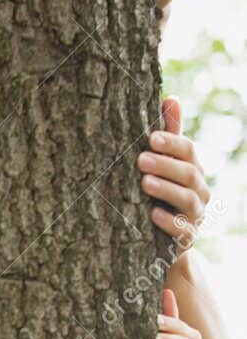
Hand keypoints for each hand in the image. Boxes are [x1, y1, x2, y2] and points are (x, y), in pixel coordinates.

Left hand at [137, 96, 209, 252]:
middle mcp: (199, 191)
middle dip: (165, 165)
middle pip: (189, 173)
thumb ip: (169, 135)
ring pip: (188, 200)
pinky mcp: (188, 238)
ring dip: (166, 189)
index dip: (172, 143)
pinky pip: (183, 229)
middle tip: (140, 159)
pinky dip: (168, 221)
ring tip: (144, 183)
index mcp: (193, 169)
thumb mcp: (165, 164)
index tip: (150, 138)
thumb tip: (170, 98)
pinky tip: (152, 213)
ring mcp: (196, 215)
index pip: (188, 151)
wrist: (163, 240)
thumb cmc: (162, 193)